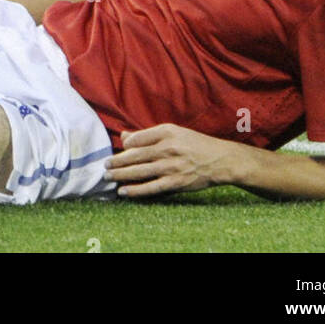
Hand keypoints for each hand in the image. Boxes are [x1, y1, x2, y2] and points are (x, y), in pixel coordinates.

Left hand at [105, 124, 233, 197]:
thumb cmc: (194, 144)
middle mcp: (167, 148)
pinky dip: (136, 190)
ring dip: (121, 175)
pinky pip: (151, 187)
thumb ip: (149, 134)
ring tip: (109, 176)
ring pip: (140, 171)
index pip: (138, 138)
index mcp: (166, 132)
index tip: (116, 150)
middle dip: (117, 161)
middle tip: (105, 165)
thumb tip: (125, 136)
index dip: (124, 145)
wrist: (219, 160)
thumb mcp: (173, 132)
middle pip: (135, 155)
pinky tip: (124, 191)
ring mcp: (171, 166)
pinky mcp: (175, 182)